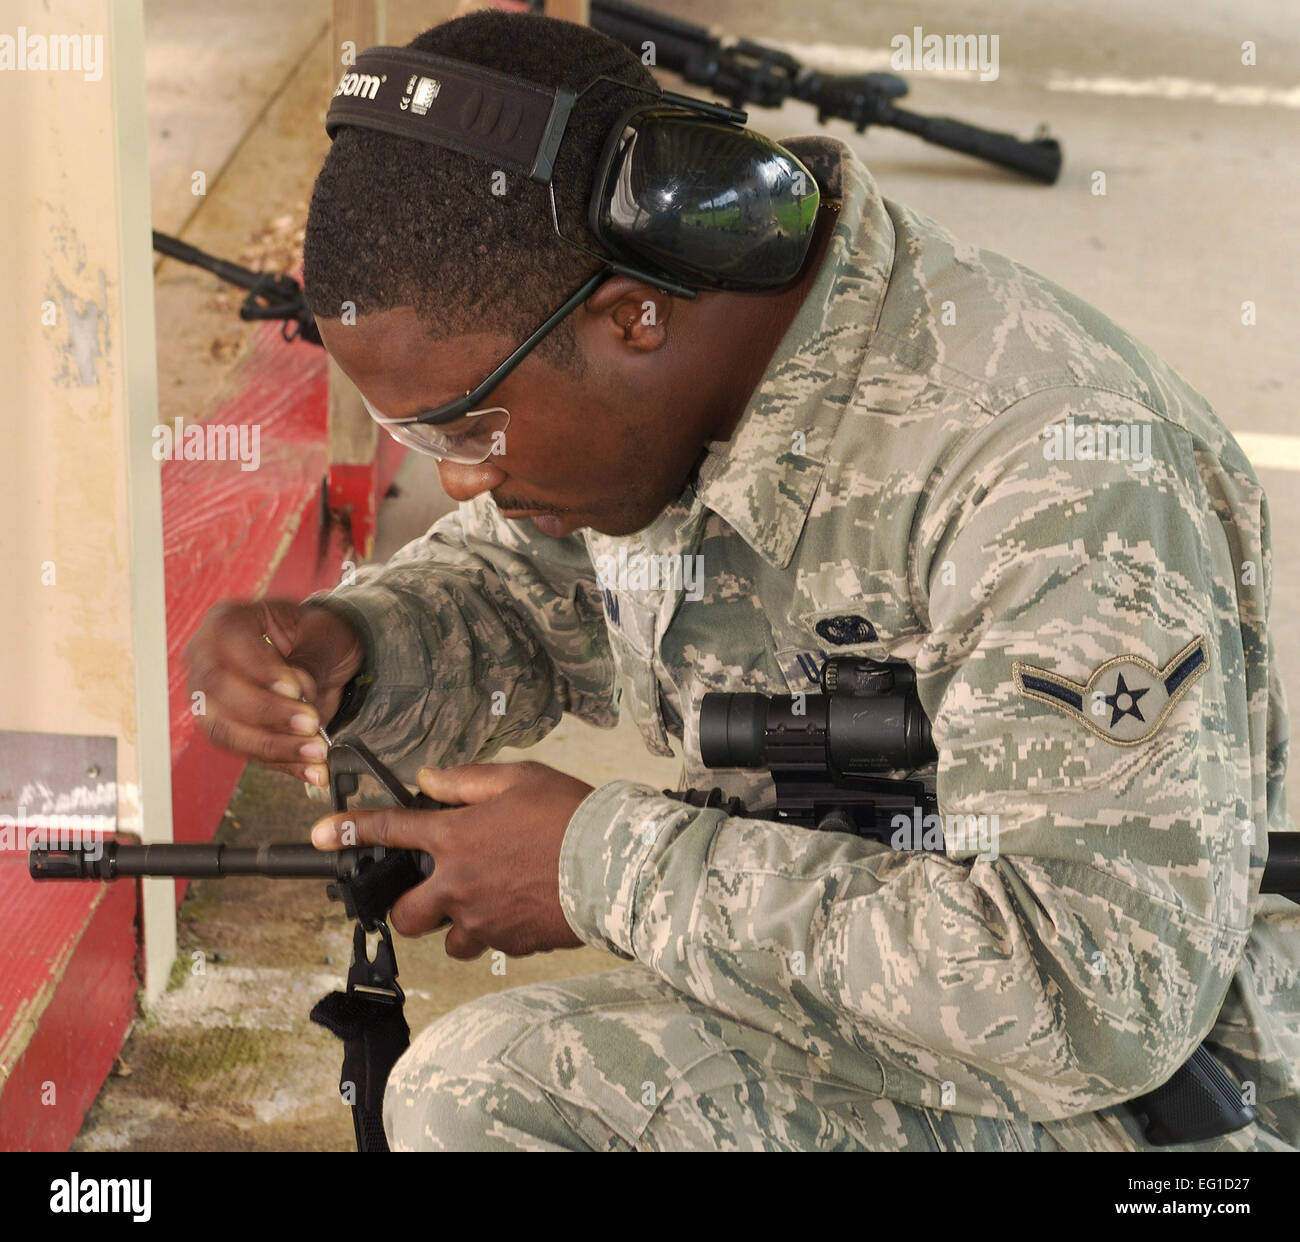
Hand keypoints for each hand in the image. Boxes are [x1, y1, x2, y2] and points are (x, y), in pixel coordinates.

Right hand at [186, 599, 363, 785]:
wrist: (325, 656)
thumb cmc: (319, 635)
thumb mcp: (323, 634)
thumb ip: (308, 660)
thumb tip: (296, 692)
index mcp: (227, 622)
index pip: (226, 647)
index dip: (260, 671)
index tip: (296, 688)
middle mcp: (208, 659)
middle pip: (218, 693)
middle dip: (267, 713)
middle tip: (310, 723)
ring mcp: (211, 698)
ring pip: (225, 730)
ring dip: (273, 746)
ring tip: (315, 751)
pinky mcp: (228, 729)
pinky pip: (246, 753)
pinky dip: (282, 763)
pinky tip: (312, 769)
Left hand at [310, 760, 593, 958]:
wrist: (613, 865)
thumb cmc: (568, 814)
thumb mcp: (518, 779)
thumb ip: (466, 780)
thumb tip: (429, 777)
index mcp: (455, 837)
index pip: (390, 830)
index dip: (348, 830)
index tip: (318, 835)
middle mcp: (458, 884)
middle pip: (404, 913)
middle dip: (407, 904)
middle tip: (434, 888)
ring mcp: (481, 919)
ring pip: (444, 938)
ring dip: (453, 923)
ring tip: (484, 900)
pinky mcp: (509, 943)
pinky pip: (485, 945)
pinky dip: (492, 930)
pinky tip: (518, 907)